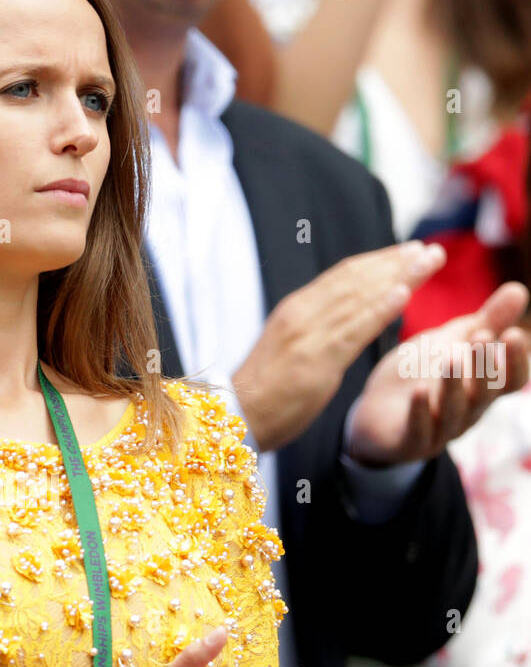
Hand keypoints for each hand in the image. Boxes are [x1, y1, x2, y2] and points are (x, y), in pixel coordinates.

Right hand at [232, 241, 446, 452]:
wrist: (236, 416)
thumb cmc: (264, 390)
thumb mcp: (289, 348)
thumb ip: (315, 329)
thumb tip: (345, 317)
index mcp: (296, 309)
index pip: (343, 276)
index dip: (379, 261)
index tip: (408, 252)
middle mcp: (302, 314)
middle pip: (356, 279)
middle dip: (395, 262)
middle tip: (429, 250)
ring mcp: (309, 335)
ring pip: (360, 298)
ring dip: (398, 276)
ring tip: (428, 261)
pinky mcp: (316, 360)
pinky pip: (353, 331)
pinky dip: (380, 309)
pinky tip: (404, 294)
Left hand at [346, 281, 530, 466]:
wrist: (373, 412)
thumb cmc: (418, 374)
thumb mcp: (451, 342)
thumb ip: (484, 322)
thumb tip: (519, 288)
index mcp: (481, 388)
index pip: (511, 380)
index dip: (516, 361)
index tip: (514, 332)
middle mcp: (467, 412)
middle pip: (483, 395)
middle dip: (484, 368)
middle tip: (481, 339)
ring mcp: (439, 431)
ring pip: (452, 412)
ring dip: (453, 386)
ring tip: (451, 358)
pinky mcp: (408, 444)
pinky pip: (418, 432)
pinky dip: (419, 412)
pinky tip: (417, 391)